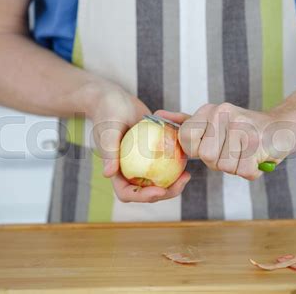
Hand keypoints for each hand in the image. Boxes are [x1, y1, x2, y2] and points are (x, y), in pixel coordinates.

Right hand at [85, 81, 189, 202]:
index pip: (127, 193)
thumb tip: (107, 174)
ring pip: (159, 179)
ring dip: (174, 182)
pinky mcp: (152, 153)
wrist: (114, 98)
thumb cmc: (107, 111)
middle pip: (148, 191)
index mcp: (116, 171)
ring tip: (187, 175)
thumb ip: (109, 151)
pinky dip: (175, 164)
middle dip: (166, 192)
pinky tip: (188, 159)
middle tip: (182, 182)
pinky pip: (165, 163)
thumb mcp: (108, 129)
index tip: (159, 190)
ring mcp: (141, 163)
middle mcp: (129, 170)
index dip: (143, 197)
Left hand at [156, 103, 295, 180]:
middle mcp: (224, 113)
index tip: (212, 147)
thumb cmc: (245, 129)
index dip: (197, 151)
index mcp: (210, 109)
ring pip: (225, 166)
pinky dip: (251, 172)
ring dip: (236, 167)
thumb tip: (156, 116)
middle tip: (234, 151)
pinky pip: (244, 172)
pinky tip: (257, 158)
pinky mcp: (259, 142)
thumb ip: (187, 122)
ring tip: (246, 153)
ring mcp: (242, 126)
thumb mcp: (214, 121)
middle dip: (219, 161)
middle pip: (206, 156)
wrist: (284, 127)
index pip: (186, 139)